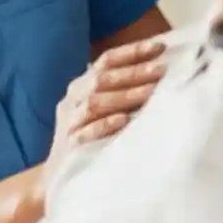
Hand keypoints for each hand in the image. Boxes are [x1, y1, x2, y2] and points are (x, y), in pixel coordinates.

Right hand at [36, 38, 167, 203]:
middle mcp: (73, 99)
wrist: (60, 175)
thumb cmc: (91, 137)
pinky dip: (104, 125)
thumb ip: (123, 91)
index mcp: (82, 86)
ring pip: (95, 103)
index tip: (159, 47)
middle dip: (133, 73)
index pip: (106, 61)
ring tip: (151, 92)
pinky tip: (123, 121)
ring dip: (124, 96)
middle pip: (102, 79)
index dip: (131, 52)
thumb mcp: (102, 109)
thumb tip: (162, 72)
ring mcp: (70, 122)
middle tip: (161, 70)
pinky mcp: (70, 145)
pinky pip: (86, 133)